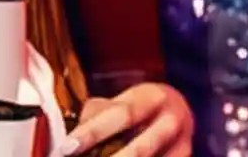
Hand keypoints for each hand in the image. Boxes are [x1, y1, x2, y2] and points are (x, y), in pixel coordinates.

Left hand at [63, 82, 191, 156]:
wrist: (178, 114)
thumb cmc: (139, 109)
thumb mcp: (121, 102)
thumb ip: (98, 115)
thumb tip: (70, 141)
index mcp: (155, 97)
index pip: (123, 114)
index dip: (92, 133)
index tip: (65, 148)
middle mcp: (173, 120)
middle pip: (142, 149)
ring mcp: (182, 146)